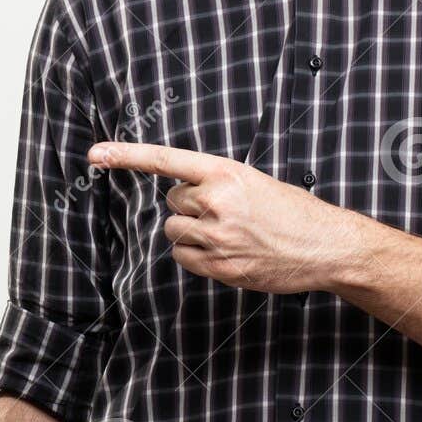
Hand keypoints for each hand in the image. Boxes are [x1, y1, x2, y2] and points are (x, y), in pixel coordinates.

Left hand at [87, 141, 369, 293]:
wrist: (326, 246)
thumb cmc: (292, 211)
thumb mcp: (254, 182)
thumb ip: (216, 184)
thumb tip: (181, 198)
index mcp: (226, 172)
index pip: (165, 160)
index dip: (126, 156)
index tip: (95, 154)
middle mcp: (218, 202)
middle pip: (171, 202)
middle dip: (189, 206)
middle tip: (224, 211)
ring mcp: (218, 237)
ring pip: (174, 230)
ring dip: (191, 231)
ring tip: (228, 232)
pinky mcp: (222, 267)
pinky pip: (183, 258)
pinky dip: (195, 255)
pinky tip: (225, 252)